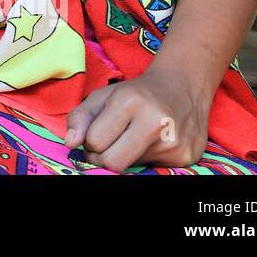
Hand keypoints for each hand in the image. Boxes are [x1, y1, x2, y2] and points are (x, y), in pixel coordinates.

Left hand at [64, 68, 211, 171]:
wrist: (183, 87)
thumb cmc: (136, 93)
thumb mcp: (103, 96)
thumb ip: (79, 117)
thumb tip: (70, 144)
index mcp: (130, 101)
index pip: (95, 142)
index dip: (90, 142)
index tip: (96, 134)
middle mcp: (155, 121)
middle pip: (113, 162)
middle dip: (102, 157)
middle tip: (107, 144)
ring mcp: (174, 141)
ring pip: (132, 167)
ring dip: (124, 156)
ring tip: (132, 138)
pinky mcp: (187, 156)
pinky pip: (153, 169)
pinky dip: (145, 158)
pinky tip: (152, 142)